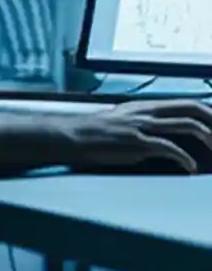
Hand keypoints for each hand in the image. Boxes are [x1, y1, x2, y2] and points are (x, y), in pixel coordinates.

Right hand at [60, 100, 211, 172]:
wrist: (72, 136)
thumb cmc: (96, 133)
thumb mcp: (125, 122)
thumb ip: (147, 127)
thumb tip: (164, 141)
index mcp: (146, 106)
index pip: (186, 103)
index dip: (208, 112)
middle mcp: (148, 112)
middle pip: (191, 109)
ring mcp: (143, 126)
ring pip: (186, 124)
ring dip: (207, 138)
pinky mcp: (136, 141)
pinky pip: (168, 146)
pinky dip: (184, 158)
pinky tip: (190, 167)